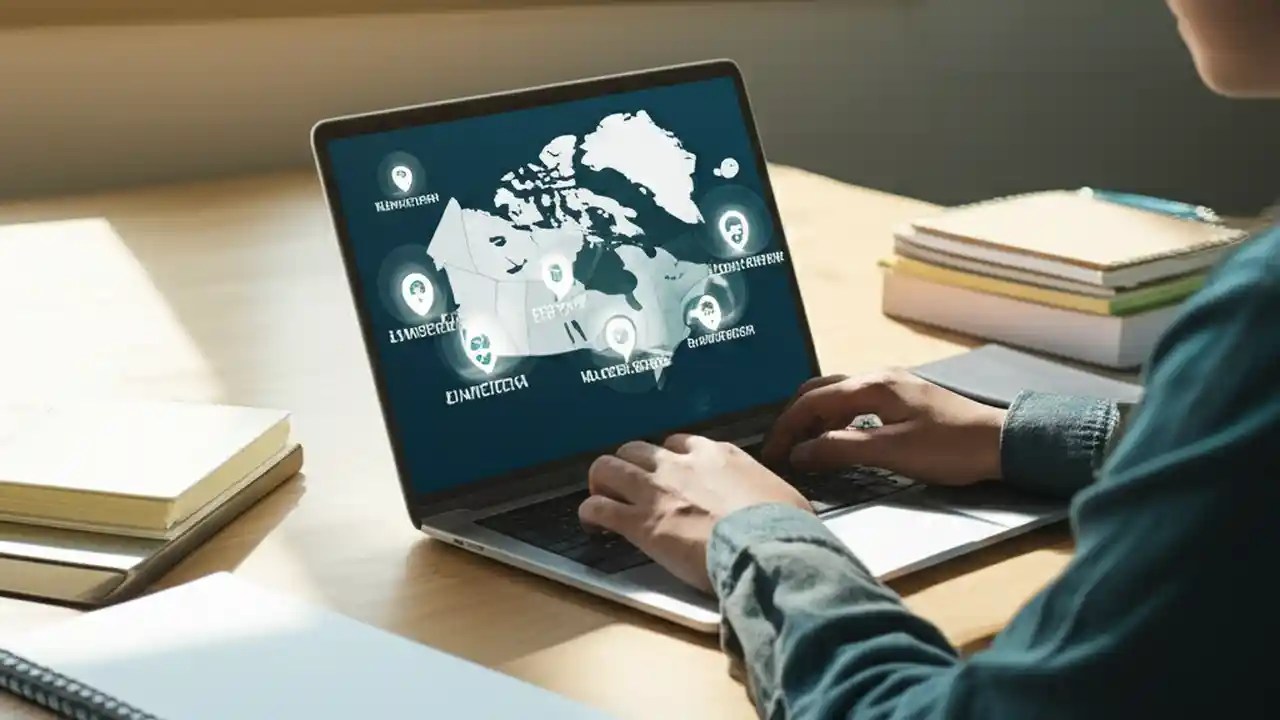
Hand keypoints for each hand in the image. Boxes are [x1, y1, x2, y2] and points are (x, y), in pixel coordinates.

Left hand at [578, 434, 812, 591]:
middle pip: (636, 449)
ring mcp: (655, 491)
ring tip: (602, 496)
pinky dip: (591, 513)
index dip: (670, 457)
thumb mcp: (782, 496)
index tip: (672, 473)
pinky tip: (593, 524)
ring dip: (601, 481)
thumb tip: (775, 508)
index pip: (680, 443)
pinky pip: (598, 508)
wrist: (766, 547)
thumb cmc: (783, 526)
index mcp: (717, 455)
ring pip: (608, 468)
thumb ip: (763, 494)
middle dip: (630, 464)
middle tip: (631, 486)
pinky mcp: (639, 523)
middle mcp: (680, 465)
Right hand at [761, 369, 1006, 485]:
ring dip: (814, 419)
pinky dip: (835, 419)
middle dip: (795, 418)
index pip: (811, 401)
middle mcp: (877, 377)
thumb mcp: (890, 452)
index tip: (772, 455)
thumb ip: (840, 449)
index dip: (786, 428)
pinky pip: (855, 403)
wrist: (1002, 443)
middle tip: (781, 449)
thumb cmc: (949, 449)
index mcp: (871, 386)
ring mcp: (892, 385)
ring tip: (803, 448)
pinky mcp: (903, 398)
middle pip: (820, 391)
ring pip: (837, 396)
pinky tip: (836, 440)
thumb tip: (800, 452)